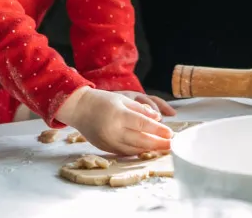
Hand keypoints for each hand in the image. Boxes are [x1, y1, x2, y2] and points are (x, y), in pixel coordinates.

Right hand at [55, 87, 171, 155]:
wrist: (79, 109)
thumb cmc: (102, 101)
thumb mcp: (123, 99)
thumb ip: (140, 110)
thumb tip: (158, 118)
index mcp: (118, 115)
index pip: (143, 124)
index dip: (158, 130)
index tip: (171, 133)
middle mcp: (113, 131)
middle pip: (140, 140)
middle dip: (158, 144)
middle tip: (172, 145)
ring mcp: (108, 142)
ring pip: (134, 149)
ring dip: (150, 150)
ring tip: (163, 148)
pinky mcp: (105, 148)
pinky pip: (125, 152)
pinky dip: (137, 152)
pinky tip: (147, 149)